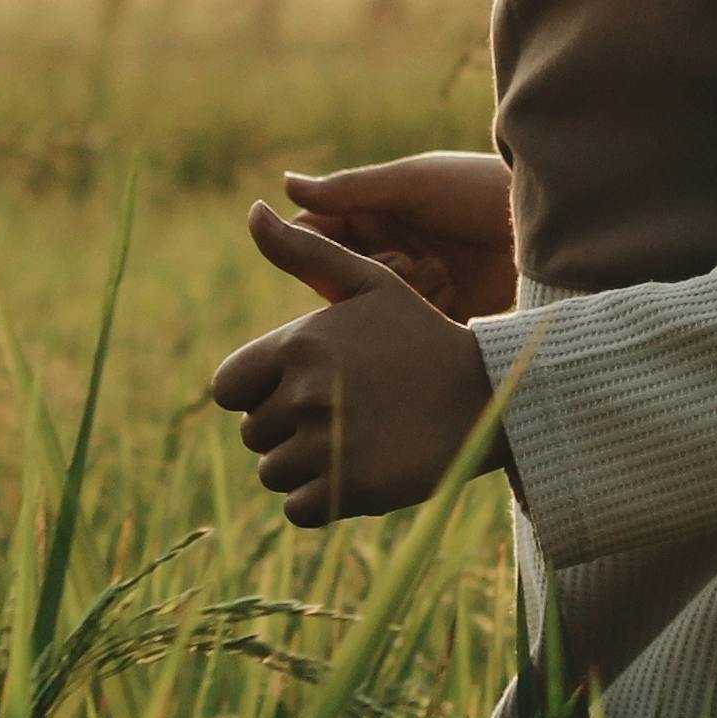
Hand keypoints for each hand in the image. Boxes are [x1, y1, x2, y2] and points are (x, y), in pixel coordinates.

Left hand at [211, 204, 503, 529]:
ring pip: (272, 473)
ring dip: (304, 466)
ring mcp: (325, 446)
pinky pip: (298, 508)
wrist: (488, 396)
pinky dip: (321, 499)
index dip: (257, 391)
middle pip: (253, 433)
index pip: (228, 388)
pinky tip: (360, 472)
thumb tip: (254, 209)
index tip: (299, 388)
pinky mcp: (347, 491)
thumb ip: (306, 251)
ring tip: (353, 442)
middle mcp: (304, 394)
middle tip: (342, 414)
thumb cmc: (422, 335)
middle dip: (286, 429)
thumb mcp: (370, 282)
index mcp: (298, 345)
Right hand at [277, 152, 517, 320]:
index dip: (321, 247)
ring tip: (441, 271)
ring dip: (403, 289)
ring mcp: (413, 286)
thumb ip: (349, 190)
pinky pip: (404, 325)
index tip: (341, 252)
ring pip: (370, 305)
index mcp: (375, 214)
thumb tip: (284, 185)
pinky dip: (423, 310)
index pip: (319, 234)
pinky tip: (453, 290)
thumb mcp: (412, 182)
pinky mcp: (438, 317)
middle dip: (372, 271)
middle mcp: (388, 250)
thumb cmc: (478, 189)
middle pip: (342, 276)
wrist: (544, 226)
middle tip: (408, 261)